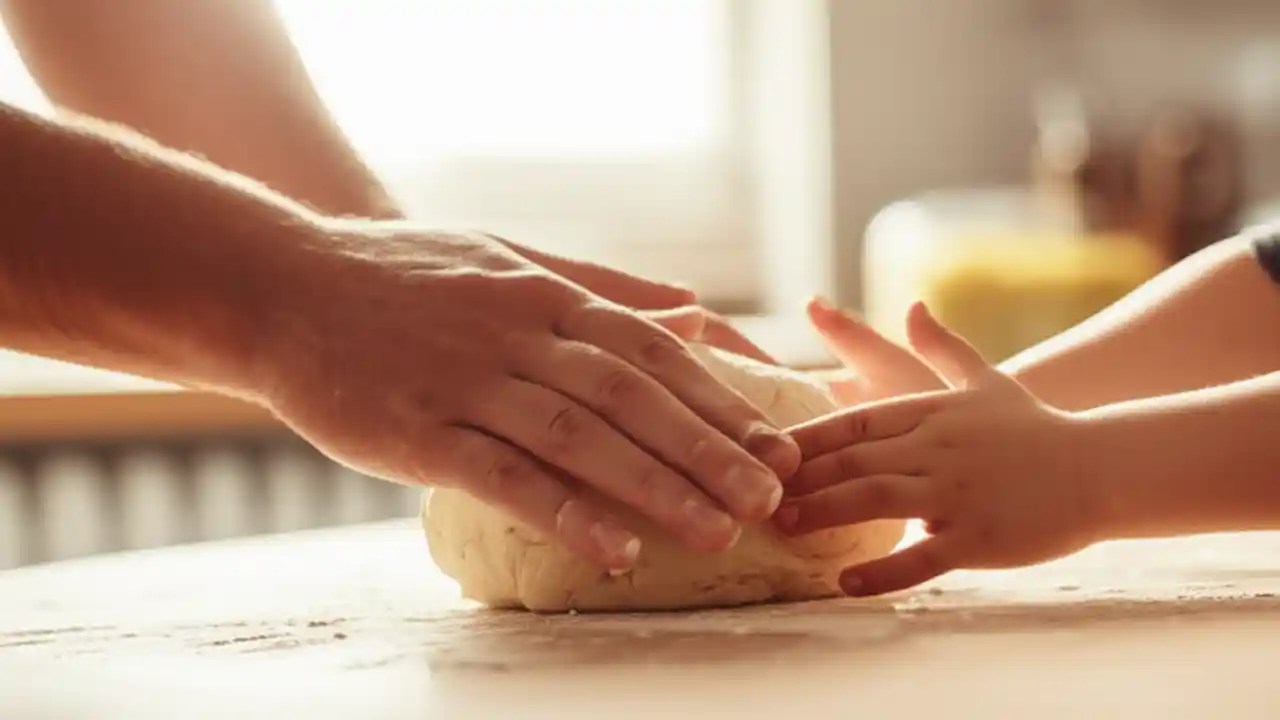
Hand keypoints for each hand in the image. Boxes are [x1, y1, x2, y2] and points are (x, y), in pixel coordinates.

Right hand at [257, 225, 800, 570]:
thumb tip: (691, 312)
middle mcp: (516, 334)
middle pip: (630, 393)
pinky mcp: (419, 431)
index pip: (651, 347)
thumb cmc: (401, 276)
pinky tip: (612, 549)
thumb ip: (601, 286)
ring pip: (578, 435)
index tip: (775, 440)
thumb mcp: (506, 256)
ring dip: (653, 485)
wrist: (282, 287)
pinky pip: (502, 476)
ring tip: (716, 531)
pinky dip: (561, 511)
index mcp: (544, 294)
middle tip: (770, 495)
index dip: (719, 397)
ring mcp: (466, 381)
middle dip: (707, 447)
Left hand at [774, 303, 1099, 594]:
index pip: (853, 422)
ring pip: (874, 500)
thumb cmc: (1035, 426)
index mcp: (931, 412)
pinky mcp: (980, 537)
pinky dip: (881, 573)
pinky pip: (921, 557)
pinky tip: (844, 584)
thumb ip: (942, 347)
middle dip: (800, 479)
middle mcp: (937, 449)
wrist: (1100, 468)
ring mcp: (958, 493)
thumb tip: (912, 306)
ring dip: (823, 513)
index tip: (765, 453)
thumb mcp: (985, 380)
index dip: (805, 438)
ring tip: (783, 528)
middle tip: (757, 495)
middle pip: (852, 461)